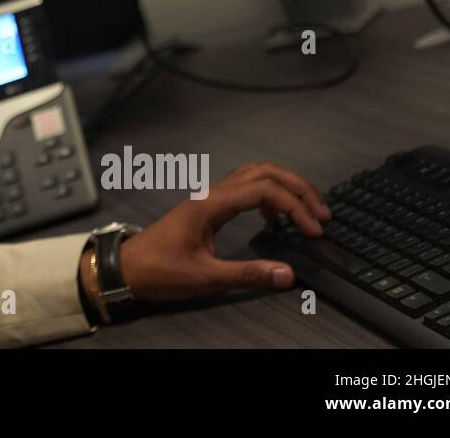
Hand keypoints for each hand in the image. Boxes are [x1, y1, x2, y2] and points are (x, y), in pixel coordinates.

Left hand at [117, 161, 330, 301]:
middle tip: (323, 213)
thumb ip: (247, 274)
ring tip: (309, 212)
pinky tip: (276, 219)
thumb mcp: (204, 277)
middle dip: (298, 187)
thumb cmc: (159, 270)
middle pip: (264, 172)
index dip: (295, 205)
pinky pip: (246, 189)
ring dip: (285, 188)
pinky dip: (269, 196)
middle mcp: (212, 194)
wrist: (127, 267)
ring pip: (255, 176)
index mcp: (210, 204)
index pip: (263, 190)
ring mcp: (210, 198)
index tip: (314, 230)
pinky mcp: (209, 208)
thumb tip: (288, 274)